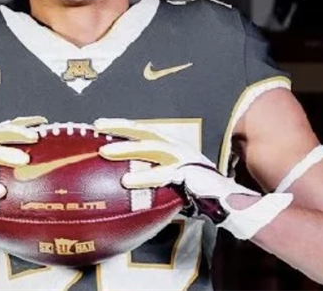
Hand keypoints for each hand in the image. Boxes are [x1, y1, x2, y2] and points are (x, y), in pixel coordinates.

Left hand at [94, 118, 291, 239]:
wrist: (224, 198)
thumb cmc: (195, 189)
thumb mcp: (172, 176)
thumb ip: (154, 172)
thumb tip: (127, 177)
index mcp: (171, 144)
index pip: (144, 130)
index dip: (123, 125)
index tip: (100, 123)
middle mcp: (176, 146)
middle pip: (144, 132)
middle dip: (121, 127)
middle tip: (97, 126)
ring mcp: (181, 158)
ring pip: (149, 149)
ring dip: (126, 149)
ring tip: (105, 152)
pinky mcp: (186, 174)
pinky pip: (161, 174)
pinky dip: (144, 177)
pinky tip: (127, 181)